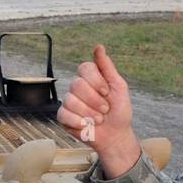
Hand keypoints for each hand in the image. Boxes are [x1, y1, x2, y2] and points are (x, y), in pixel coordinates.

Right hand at [56, 44, 140, 176]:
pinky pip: (63, 114)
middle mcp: (78, 88)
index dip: (96, 81)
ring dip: (88, 113)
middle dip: (94, 100)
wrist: (115, 135)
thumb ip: (107, 67)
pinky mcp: (63, 116)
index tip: (107, 92)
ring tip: (98, 120)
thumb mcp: (119, 87)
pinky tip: (86, 125)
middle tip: (104, 109)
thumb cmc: (119, 111)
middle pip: (77, 84)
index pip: (84, 68)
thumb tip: (98, 46)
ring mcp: (69, 102)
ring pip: (70, 100)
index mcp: (91, 78)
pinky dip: (77, 121)